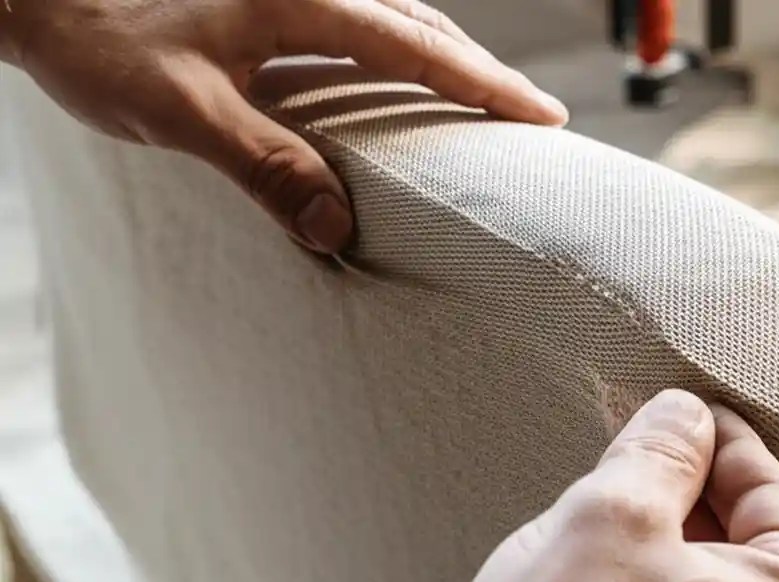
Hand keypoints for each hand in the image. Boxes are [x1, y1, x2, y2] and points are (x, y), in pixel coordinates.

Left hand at [0, 0, 566, 252]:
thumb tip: (338, 228)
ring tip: (486, 102)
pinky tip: (403, 86)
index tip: (543, 115)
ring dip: (446, 60)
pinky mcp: (273, 6)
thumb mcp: (182, 112)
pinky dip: (403, 56)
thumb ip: (264, 167)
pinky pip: (363, 27)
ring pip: (396, 20)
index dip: (485, 84)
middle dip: (482, 71)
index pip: (417, 48)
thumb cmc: (101, 43)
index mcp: (300, 0)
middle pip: (423, 25)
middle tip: (534, 115)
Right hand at [388, 390, 778, 581]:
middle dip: (702, 501)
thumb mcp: (612, 513)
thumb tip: (685, 417)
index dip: (722, 441)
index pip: (773, 494)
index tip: (691, 414)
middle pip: (760, 551)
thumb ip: (665, 448)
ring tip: (623, 532)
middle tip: (646, 462)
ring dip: (686, 557)